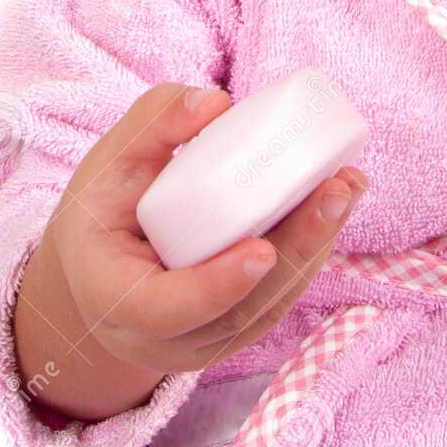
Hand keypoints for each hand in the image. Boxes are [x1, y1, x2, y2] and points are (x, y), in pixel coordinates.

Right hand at [49, 82, 367, 375]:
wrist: (100, 268)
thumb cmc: (102, 211)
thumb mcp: (110, 162)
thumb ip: (153, 125)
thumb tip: (218, 103)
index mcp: (112, 298)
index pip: (163, 310)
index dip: (214, 287)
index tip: (261, 249)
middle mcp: (158, 338)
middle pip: (236, 314)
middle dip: (295, 252)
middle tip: (334, 191)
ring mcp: (200, 343)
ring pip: (267, 309)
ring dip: (314, 248)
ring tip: (347, 186)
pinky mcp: (233, 331)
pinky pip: (276, 300)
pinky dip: (310, 253)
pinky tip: (336, 205)